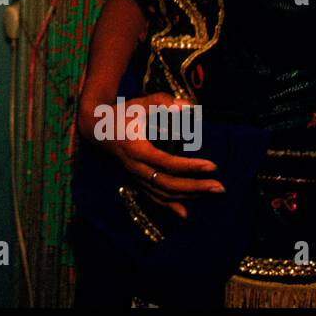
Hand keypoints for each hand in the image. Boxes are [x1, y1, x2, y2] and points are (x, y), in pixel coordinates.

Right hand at [83, 92, 222, 218]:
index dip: (190, 167)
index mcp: (136, 150)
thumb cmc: (120, 113)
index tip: (213, 166)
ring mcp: (134, 176)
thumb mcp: (139, 103)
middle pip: (168, 184)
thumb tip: (187, 106)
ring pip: (162, 194)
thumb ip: (161, 102)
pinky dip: (169, 206)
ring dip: (188, 196)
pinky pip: (152, 198)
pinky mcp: (135, 180)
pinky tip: (185, 213)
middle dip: (195, 187)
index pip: (167, 163)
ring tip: (211, 192)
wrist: (95, 127)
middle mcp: (135, 167)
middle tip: (219, 186)